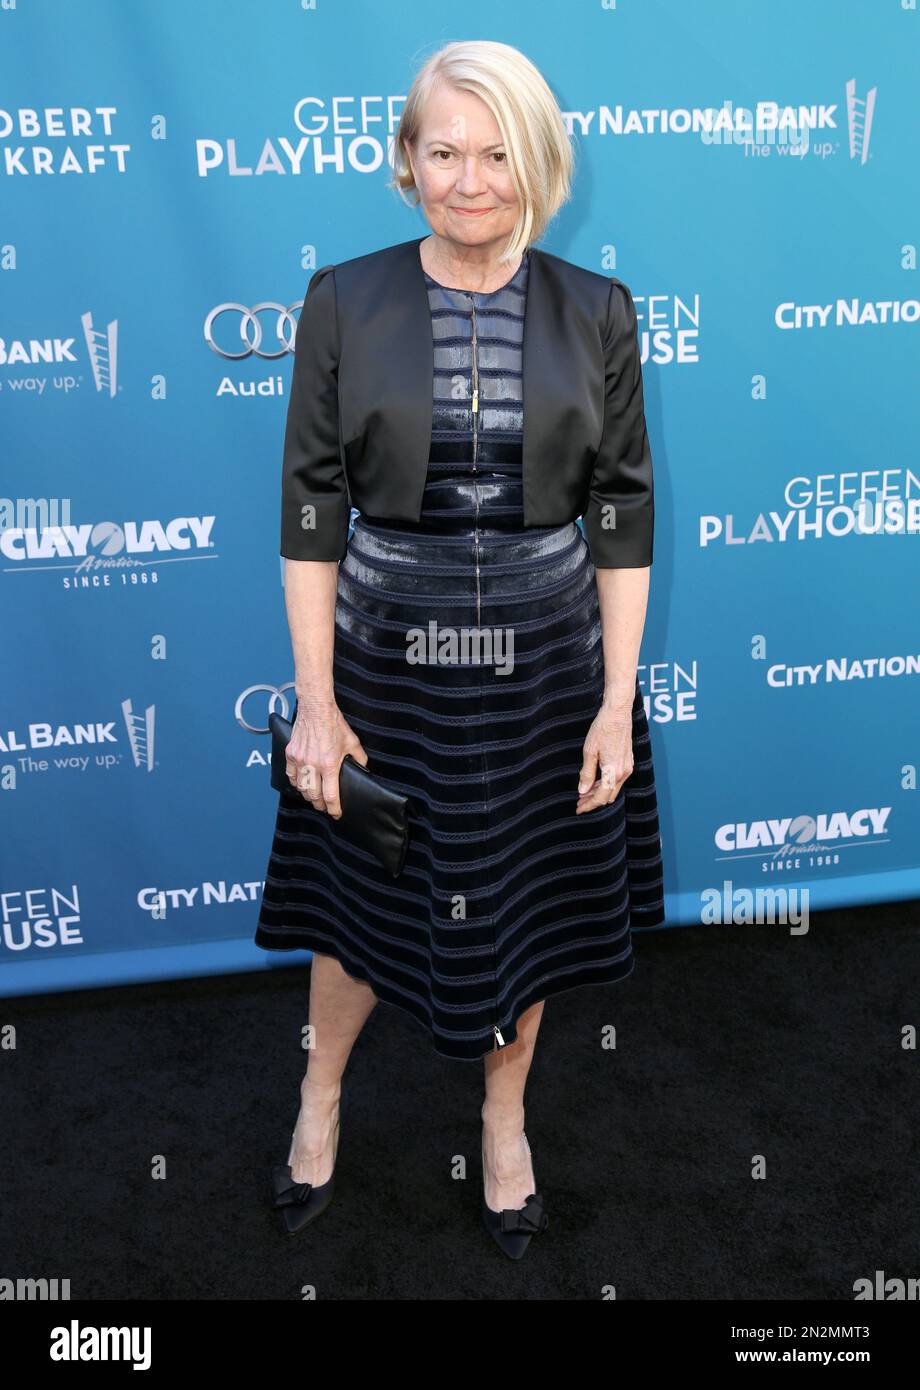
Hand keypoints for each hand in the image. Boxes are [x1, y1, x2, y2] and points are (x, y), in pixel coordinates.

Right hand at [284, 701, 367, 817]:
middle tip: (325, 807)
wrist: (316, 709)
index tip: (336, 813)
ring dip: (308, 796)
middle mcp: (313, 765)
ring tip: (314, 797)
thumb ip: (359, 758)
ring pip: (301, 788)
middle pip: (314, 796)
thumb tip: (362, 769)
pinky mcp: (290, 754)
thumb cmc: (334, 724)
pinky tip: (301, 784)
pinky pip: (291, 775)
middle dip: (320, 805)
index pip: (330, 796)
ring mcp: (299, 760)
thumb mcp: (352, 742)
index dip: (333, 809)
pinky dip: (296, 783)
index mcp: (329, 764)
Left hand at [576, 699, 633, 813]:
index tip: (578, 808)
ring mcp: (628, 768)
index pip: (600, 797)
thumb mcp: (589, 752)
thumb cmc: (602, 729)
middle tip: (579, 802)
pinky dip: (606, 785)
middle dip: (593, 801)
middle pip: (608, 796)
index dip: (588, 805)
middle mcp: (623, 773)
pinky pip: (617, 780)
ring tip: (585, 793)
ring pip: (613, 789)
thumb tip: (582, 791)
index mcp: (613, 772)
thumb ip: (586, 774)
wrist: (618, 714)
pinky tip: (595, 782)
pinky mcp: (628, 762)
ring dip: (600, 793)